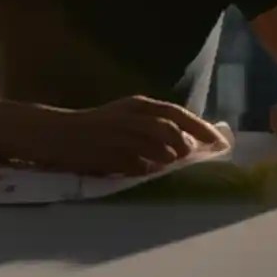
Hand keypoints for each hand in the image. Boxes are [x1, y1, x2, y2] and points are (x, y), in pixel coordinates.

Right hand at [7, 95, 229, 175]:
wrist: (56, 133)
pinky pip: (139, 163)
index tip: (220, 143)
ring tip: (174, 163)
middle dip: (193, 141)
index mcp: (138, 105)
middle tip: (205, 155)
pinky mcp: (111, 153)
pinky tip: (149, 171)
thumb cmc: (93, 128)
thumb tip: (186, 144)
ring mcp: (122, 134)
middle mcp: (132, 115)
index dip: (201, 127)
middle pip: (173, 126)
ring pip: (159, 145)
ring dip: (172, 156)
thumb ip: (153, 128)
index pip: (178, 113)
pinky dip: (149, 168)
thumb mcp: (126, 119)